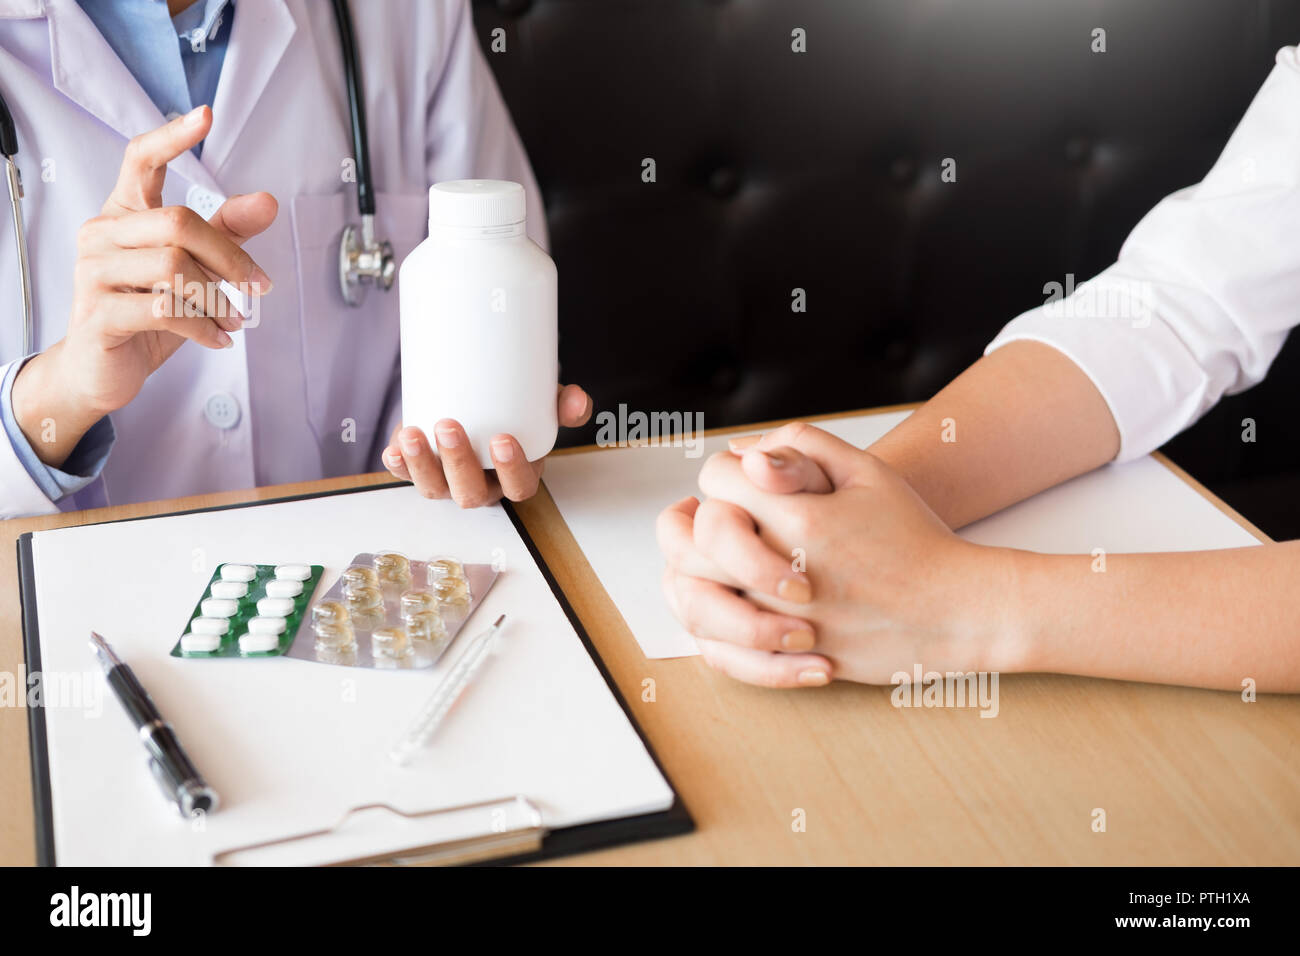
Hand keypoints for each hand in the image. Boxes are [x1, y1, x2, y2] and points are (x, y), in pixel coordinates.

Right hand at [12, 106, 276, 467]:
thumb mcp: (194, 271)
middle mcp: (101, 234)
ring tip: (234, 319)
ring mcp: (93, 272)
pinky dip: (204, 326)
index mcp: (123, 214)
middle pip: (179, 222)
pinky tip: (219, 338)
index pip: (141, 159)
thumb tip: (268, 201)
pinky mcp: (98, 313)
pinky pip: (165, 310)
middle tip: (259, 286)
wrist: (100, 369)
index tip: (206, 115)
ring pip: (174, 269)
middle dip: (231, 257)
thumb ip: (227, 234)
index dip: (173, 136)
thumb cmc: (146, 313)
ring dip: (219, 299)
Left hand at [382, 384, 592, 506]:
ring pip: (434, 489)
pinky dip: (397, 465)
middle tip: (450, 426)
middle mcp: (481, 485)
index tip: (502, 440)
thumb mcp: (542, 403)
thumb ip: (562, 403)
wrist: (477, 398)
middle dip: (458, 464)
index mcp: (516, 475)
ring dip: (421, 465)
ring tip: (412, 434)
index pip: (519, 486)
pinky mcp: (418, 468)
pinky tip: (392, 449)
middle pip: (471, 493)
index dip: (511, 470)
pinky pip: (405, 476)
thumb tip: (577, 401)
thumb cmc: (514, 407)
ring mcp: (447, 481)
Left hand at [658, 423, 1017, 687]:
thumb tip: (740, 451)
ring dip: (689, 576)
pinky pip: (718, 651)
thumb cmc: (914, 537)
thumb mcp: (868, 472)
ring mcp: (781, 621)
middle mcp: (781, 571)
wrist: (956, 608)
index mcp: (798, 517)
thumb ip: (802, 447)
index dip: (720, 473)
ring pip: (694, 599)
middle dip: (687, 524)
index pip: (717, 480)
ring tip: (705, 564)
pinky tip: (721, 606)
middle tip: (700, 519)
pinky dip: (708, 628)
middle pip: (689, 541)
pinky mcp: (787, 659)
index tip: (734, 481)